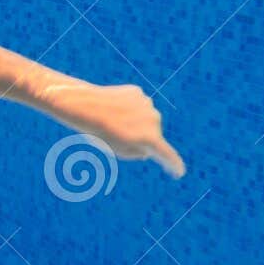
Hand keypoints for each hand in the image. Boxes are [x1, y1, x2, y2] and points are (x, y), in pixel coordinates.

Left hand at [41, 82, 185, 177]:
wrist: (85, 106)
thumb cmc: (100, 133)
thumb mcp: (119, 151)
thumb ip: (138, 152)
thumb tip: (148, 148)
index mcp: (150, 138)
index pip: (167, 154)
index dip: (173, 164)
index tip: (179, 172)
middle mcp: (154, 120)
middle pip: (152, 133)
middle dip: (142, 137)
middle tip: (119, 135)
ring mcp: (147, 104)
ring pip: (145, 117)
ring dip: (135, 121)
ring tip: (114, 120)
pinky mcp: (138, 92)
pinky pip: (137, 104)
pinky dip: (129, 107)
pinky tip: (115, 107)